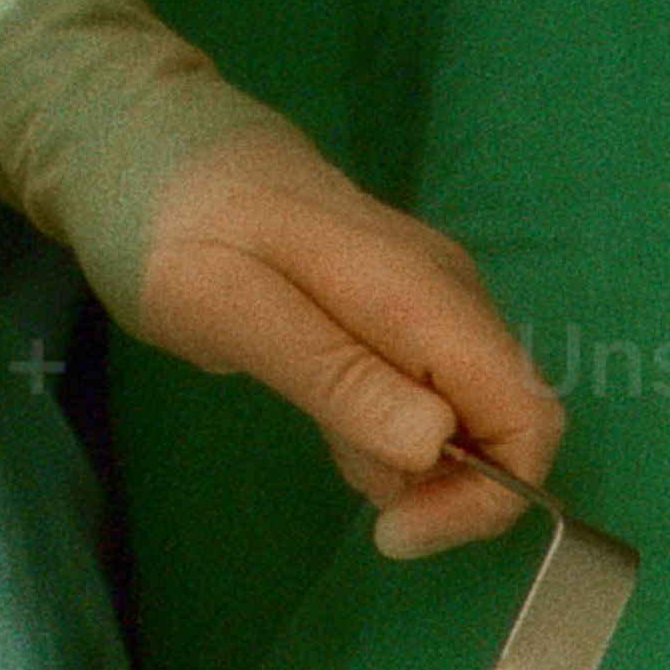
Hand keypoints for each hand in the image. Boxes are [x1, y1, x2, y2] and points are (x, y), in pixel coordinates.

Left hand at [127, 121, 562, 554]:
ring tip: (325, 439)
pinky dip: (396, 428)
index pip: (525, 416)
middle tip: (361, 506)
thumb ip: (333, 373)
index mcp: (418, 293)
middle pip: (511, 421)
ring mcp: (428, 292)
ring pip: (473, 411)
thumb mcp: (228, 308)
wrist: (144, 139)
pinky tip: (328, 412)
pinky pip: (432, 386)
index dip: (486, 496)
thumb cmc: (167, 226)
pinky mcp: (401, 301)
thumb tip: (434, 443)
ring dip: (420, 463)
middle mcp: (446, 290)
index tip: (397, 530)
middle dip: (454, 490)